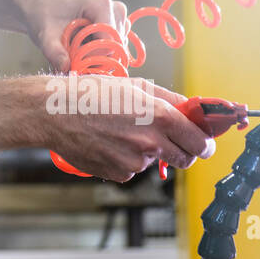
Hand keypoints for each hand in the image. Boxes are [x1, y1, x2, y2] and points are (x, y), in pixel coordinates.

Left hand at [22, 0, 128, 72]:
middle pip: (117, 48)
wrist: (44, 10)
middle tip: (75, 57)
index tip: (75, 59)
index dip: (94, 55)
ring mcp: (119, 19)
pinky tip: (85, 49)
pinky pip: (117, 51)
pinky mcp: (118, 29)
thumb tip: (65, 67)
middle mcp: (114, 9)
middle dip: (97, 58)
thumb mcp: (45, 35)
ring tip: (78, 49)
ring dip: (99, 58)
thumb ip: (54, 51)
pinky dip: (101, 57)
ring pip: (118, 52)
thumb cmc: (45, 16)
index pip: (110, 40)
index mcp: (99, 3)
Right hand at [41, 76, 215, 181]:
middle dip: (184, 150)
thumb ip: (168, 98)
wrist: (53, 113)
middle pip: (185, 158)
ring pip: (154, 161)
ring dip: (147, 150)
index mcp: (159, 116)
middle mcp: (150, 142)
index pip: (200, 141)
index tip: (205, 141)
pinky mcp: (118, 174)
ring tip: (120, 131)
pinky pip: (132, 169)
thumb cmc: (91, 94)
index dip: (206, 142)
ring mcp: (134, 162)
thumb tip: (192, 108)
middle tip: (170, 139)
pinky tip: (108, 142)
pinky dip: (126, 158)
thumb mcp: (133, 85)